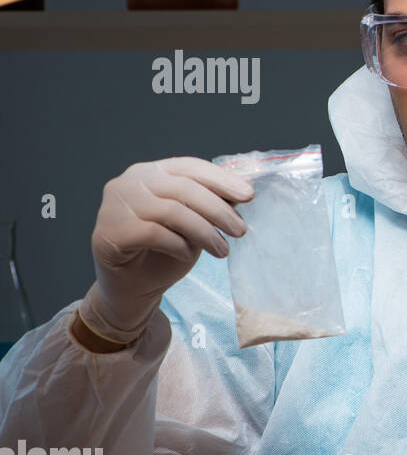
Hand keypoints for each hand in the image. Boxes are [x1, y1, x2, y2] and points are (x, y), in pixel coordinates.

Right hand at [80, 157, 254, 343]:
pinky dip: (178, 245)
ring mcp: (114, 205)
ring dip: (205, 232)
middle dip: (218, 210)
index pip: (190, 167)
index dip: (221, 180)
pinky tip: (188, 255)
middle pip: (184, 188)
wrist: (133, 287)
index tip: (249, 195)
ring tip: (223, 250)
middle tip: (241, 231)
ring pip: (172, 211)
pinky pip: (154, 233)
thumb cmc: (165, 251)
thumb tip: (242, 193)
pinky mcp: (109, 231)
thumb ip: (210, 205)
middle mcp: (129, 182)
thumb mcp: (195, 224)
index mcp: (151, 172)